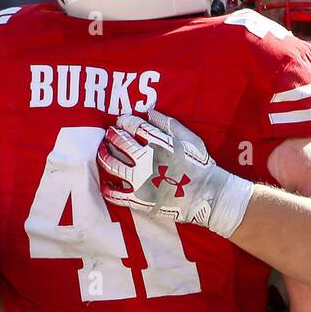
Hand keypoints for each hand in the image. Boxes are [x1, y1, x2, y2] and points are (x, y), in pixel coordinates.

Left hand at [96, 109, 253, 239]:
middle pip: (118, 142)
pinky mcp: (139, 200)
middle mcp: (145, 159)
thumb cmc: (202, 166)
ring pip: (112, 164)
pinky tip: (105, 184)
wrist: (207, 196)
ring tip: (103, 153)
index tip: (122, 122)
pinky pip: (116, 194)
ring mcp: (140, 180)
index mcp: (158, 142)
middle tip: (109, 135)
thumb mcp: (190, 139)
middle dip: (111, 135)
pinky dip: (107, 188)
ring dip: (104, 156)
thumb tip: (150, 112)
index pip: (133, 125)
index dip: (124, 121)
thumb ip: (169, 124)